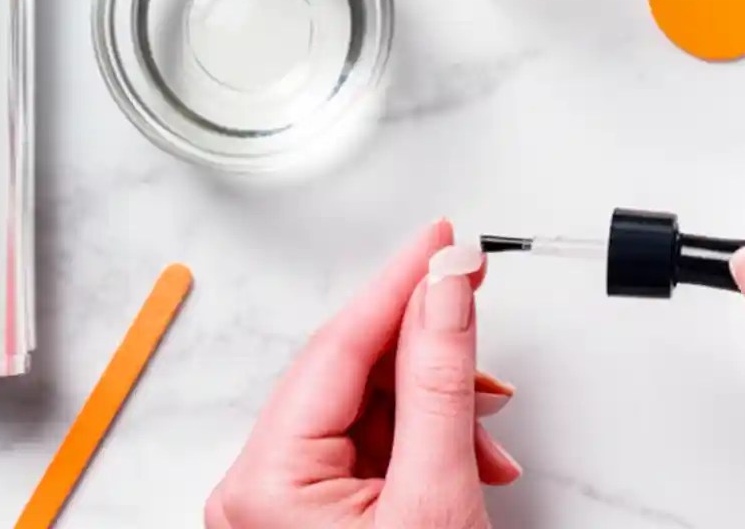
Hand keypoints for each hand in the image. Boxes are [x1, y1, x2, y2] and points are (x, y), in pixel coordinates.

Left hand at [204, 220, 520, 528]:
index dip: (398, 285)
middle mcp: (258, 488)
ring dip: (438, 405)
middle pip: (352, 373)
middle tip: (473, 299)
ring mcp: (284, 502)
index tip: (440, 242)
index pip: (337, 347)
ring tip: (486, 434)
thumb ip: (439, 386)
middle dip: (430, 356)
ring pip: (370, 406)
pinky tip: (469, 455)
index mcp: (265, 482)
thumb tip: (444, 292)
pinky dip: (426, 440)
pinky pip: (371, 443)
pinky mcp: (315, 512)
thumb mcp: (436, 496)